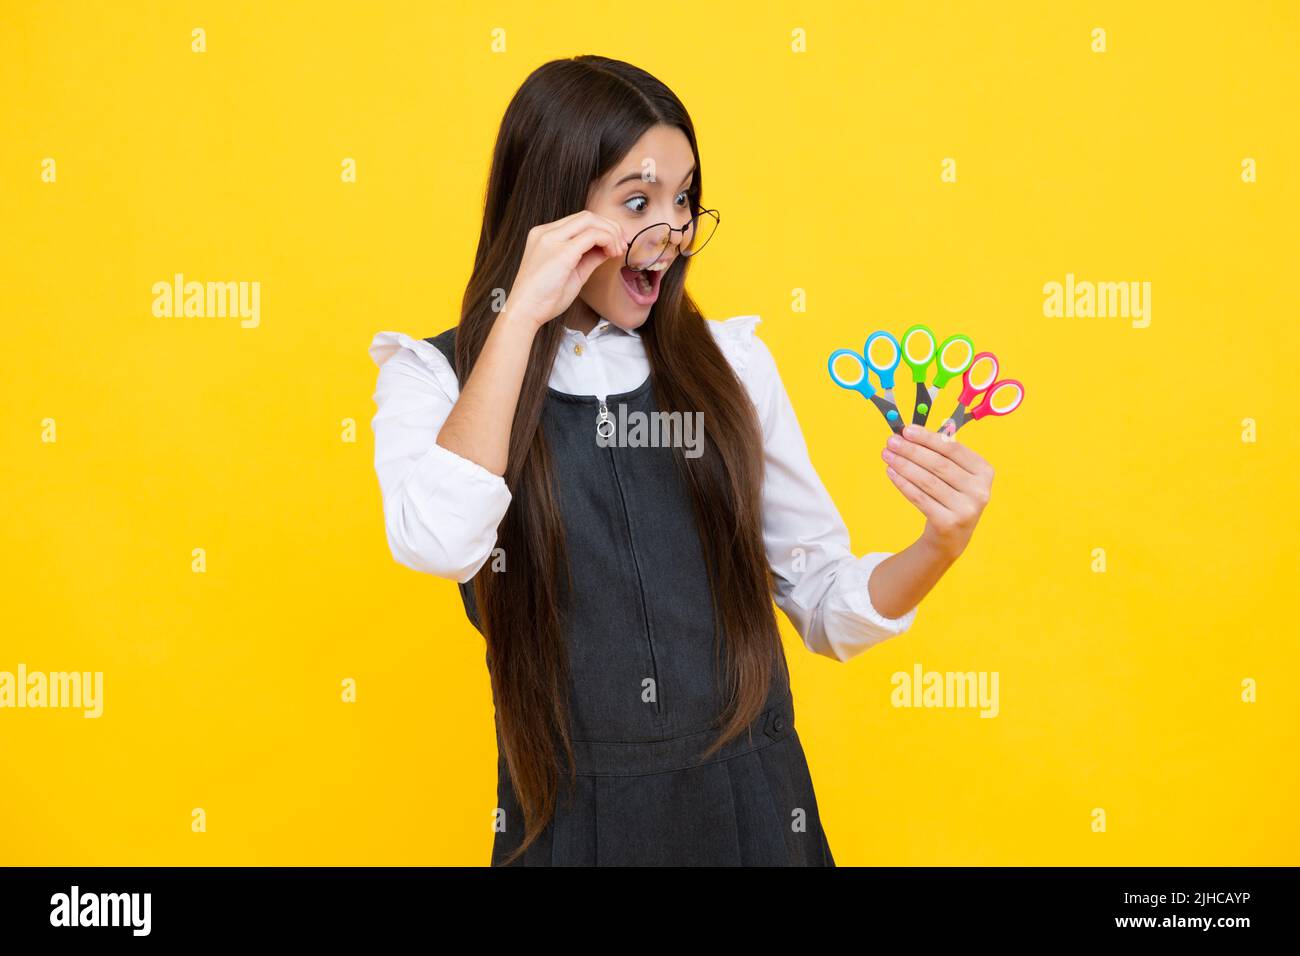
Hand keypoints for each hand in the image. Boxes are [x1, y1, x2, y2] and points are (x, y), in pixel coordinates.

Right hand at [504, 210, 626, 328]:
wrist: (524, 312)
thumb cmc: (544, 298)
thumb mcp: (572, 273)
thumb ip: (588, 257)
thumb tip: (608, 249)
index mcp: (544, 235)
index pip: (579, 221)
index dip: (602, 228)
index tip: (616, 244)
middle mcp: (546, 232)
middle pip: (586, 216)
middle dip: (610, 227)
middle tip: (622, 244)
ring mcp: (552, 239)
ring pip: (590, 220)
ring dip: (611, 233)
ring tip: (618, 251)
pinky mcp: (561, 251)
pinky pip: (592, 235)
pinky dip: (607, 241)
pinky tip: (612, 254)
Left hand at [881, 424, 993, 560]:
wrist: (952, 536)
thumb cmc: (951, 496)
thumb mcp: (956, 475)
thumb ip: (940, 454)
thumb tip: (909, 434)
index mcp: (984, 471)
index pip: (953, 449)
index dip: (928, 438)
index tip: (907, 430)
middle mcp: (979, 490)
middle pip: (939, 464)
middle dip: (912, 450)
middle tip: (891, 441)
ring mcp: (965, 509)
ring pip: (927, 481)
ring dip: (903, 465)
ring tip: (887, 455)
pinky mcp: (948, 523)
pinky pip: (920, 498)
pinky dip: (903, 483)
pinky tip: (891, 472)